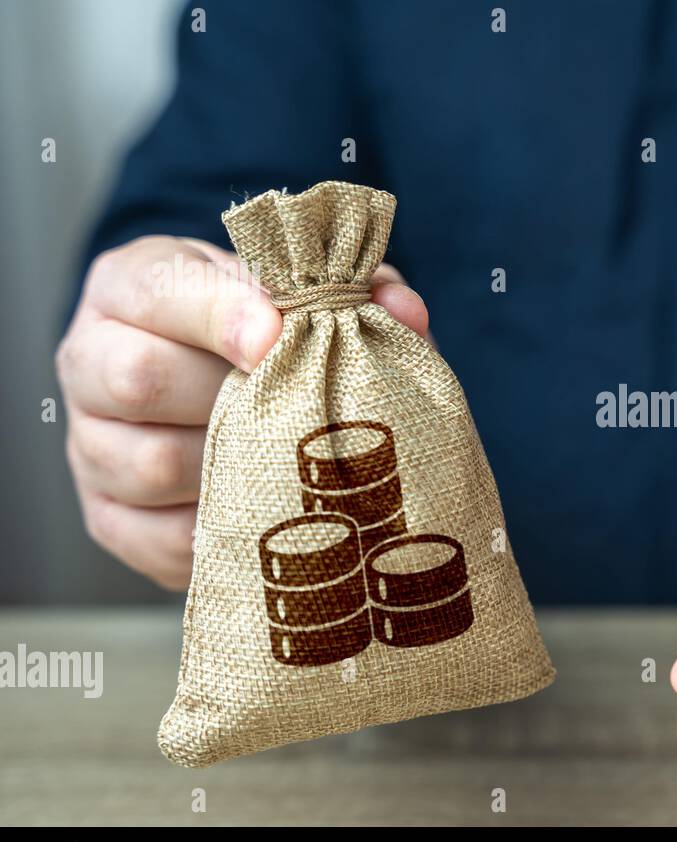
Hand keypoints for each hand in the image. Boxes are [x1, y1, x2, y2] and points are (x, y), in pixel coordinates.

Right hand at [55, 235, 428, 589]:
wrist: (229, 396)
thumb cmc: (269, 332)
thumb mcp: (305, 291)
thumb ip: (353, 289)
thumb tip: (404, 310)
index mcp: (129, 287)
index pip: (156, 291)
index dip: (222, 313)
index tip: (282, 333)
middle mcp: (90, 360)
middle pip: (136, 379)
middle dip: (230, 394)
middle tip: (300, 406)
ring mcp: (91, 446)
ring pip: (149, 464)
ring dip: (237, 465)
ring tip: (296, 457)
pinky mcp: (109, 520)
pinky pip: (159, 536)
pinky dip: (225, 529)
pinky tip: (272, 510)